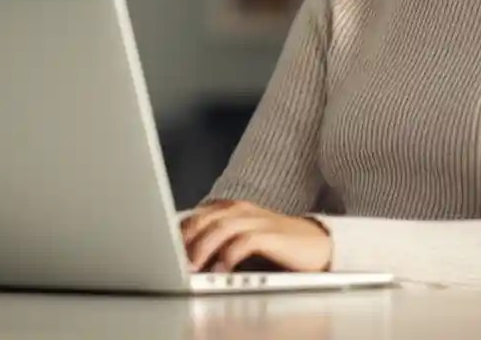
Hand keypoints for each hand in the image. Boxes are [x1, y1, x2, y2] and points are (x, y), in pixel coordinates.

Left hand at [179, 200, 331, 272]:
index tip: (164, 248)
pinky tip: (221, 269)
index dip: (179, 231)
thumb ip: (217, 241)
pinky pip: (245, 242)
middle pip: (205, 218)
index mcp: (232, 209)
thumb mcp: (242, 239)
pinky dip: (229, 255)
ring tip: (192, 266)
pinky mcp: (272, 235)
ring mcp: (258, 220)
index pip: (197, 215)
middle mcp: (242, 210)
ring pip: (221, 227)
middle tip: (173, 260)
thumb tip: (187, 256)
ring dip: (203, 248)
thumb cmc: (276, 244)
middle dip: (186, 239)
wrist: (316, 244)